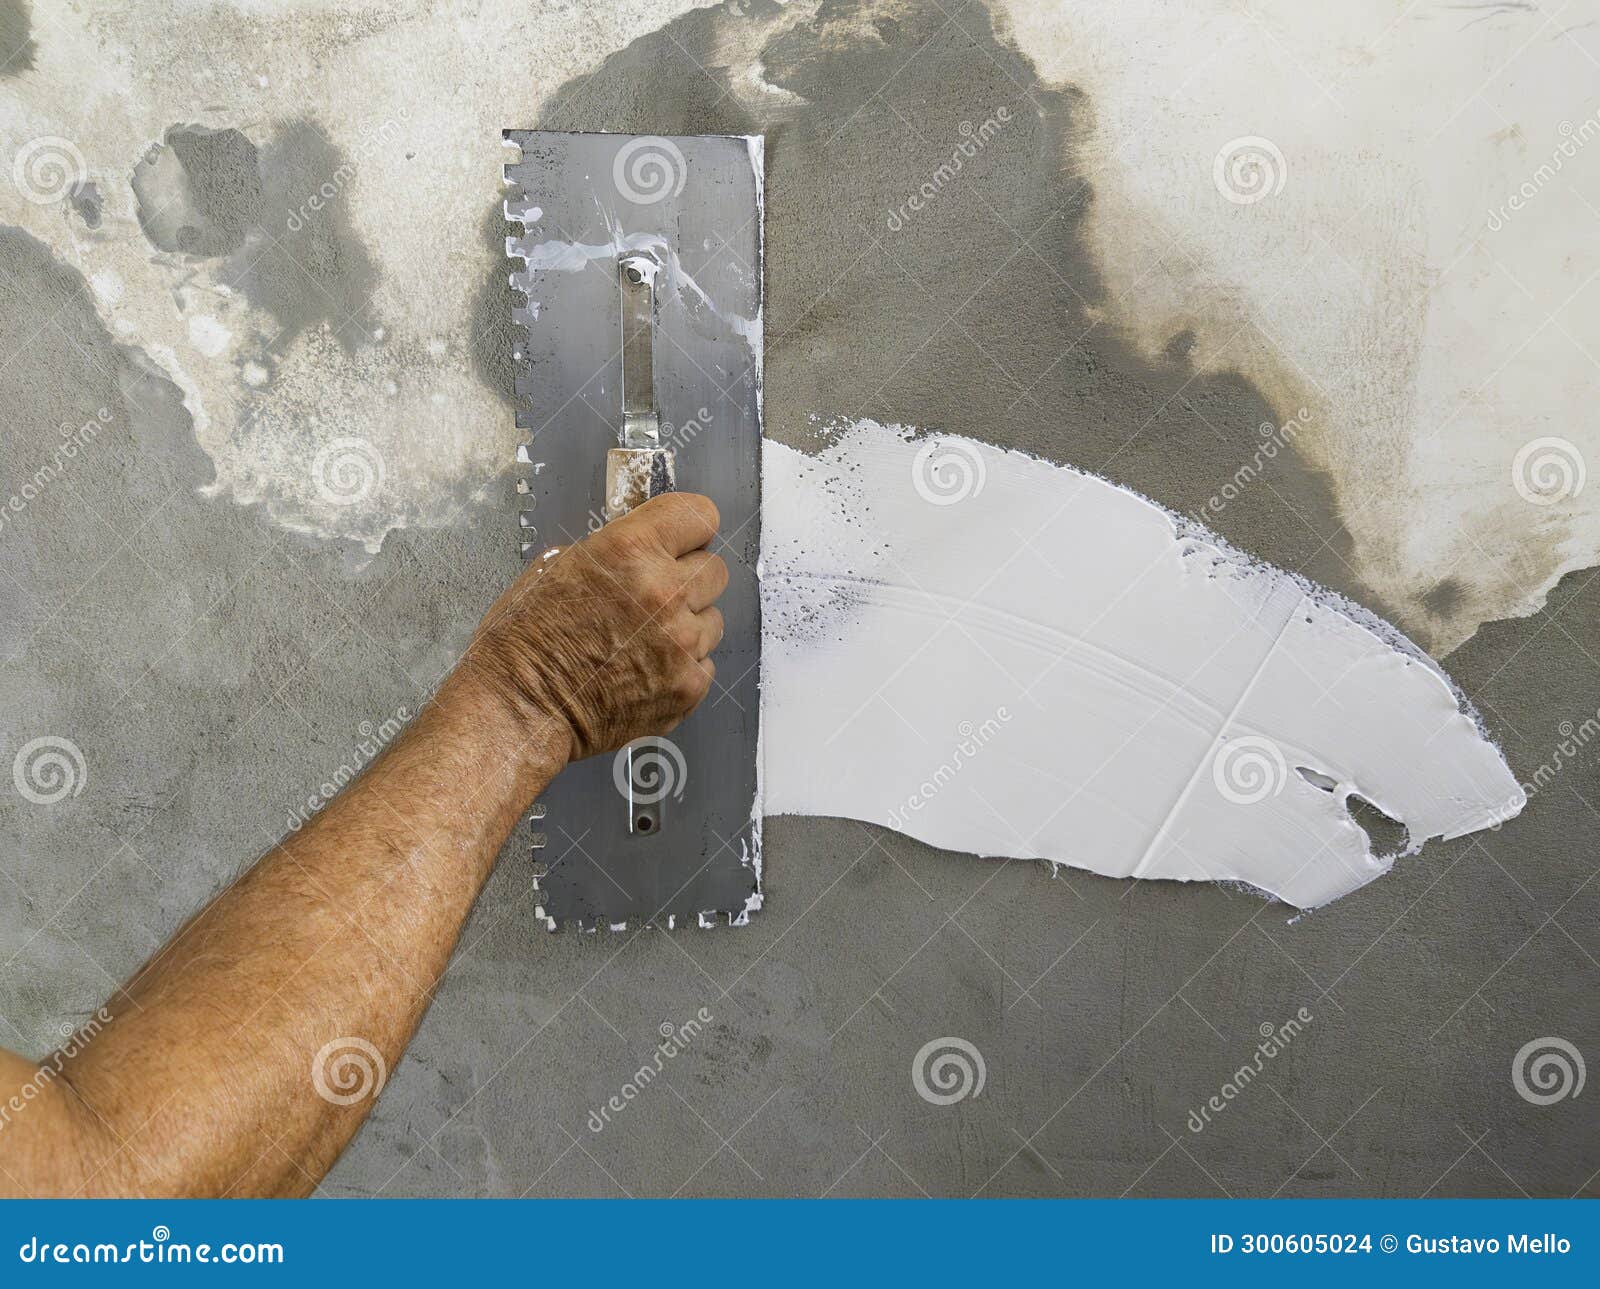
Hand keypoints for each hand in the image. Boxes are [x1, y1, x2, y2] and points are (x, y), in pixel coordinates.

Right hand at [463, 493, 727, 762]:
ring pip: (713, 620)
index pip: (700, 516)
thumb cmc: (526, 640)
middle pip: (715, 570)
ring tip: (643, 641)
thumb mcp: (560, 566)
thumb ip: (617, 551)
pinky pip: (705, 663)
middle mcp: (663, 592)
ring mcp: (681, 643)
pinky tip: (644, 671)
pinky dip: (682, 667)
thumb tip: (651, 548)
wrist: (519, 708)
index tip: (682, 541)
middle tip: (655, 598)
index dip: (689, 530)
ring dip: (687, 626)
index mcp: (630, 551)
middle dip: (688, 580)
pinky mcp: (688, 686)